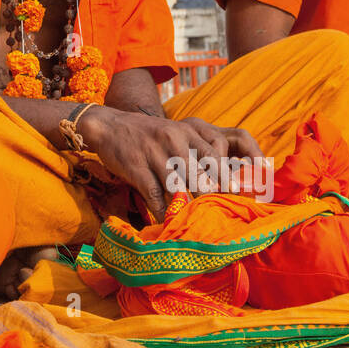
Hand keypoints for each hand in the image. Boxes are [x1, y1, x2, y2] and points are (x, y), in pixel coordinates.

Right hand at [77, 107, 262, 220]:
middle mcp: (175, 137)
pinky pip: (154, 195)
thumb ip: (202, 151)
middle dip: (211, 196)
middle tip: (215, 215)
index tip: (239, 194)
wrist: (110, 126)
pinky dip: (161, 211)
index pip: (220, 152)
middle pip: (203, 172)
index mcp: (191, 129)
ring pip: (179, 185)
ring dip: (186, 206)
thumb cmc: (152, 136)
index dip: (231, 175)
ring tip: (191, 221)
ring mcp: (155, 151)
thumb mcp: (179, 134)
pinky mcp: (136, 166)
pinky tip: (166, 220)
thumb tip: (232, 182)